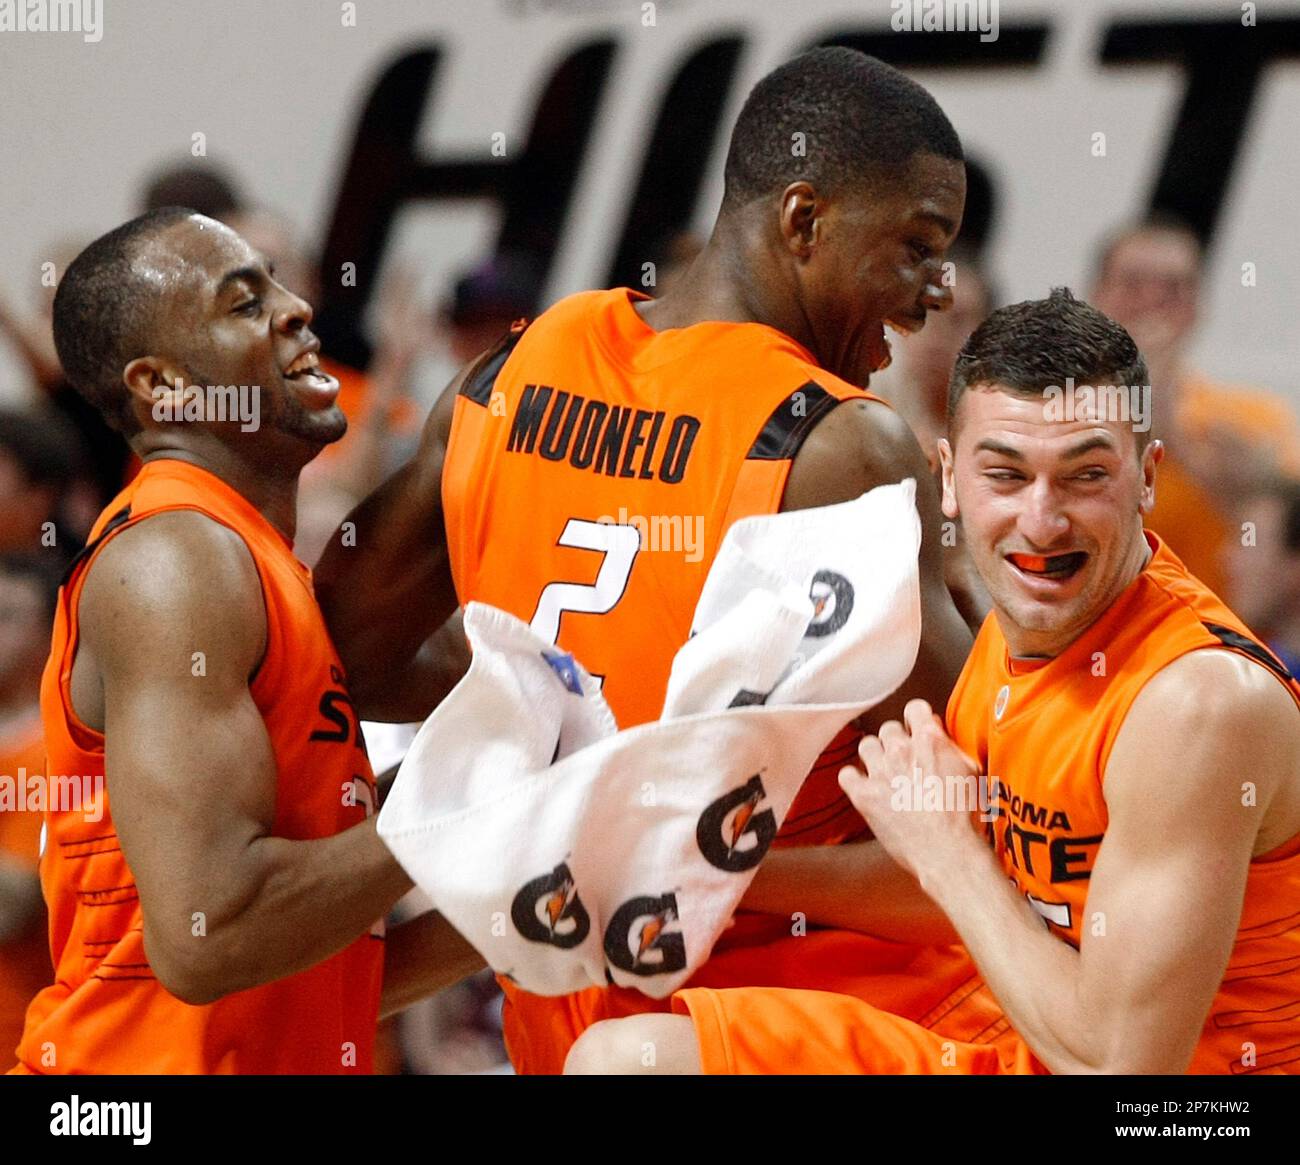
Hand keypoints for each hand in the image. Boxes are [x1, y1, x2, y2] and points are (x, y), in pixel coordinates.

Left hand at [837, 699, 982, 884]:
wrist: (948, 850)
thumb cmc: (964, 816)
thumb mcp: (969, 771)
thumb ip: (950, 746)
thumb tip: (937, 732)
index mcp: (929, 740)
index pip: (914, 708)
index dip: (916, 720)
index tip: (917, 731)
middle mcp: (902, 750)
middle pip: (888, 729)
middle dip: (896, 743)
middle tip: (905, 762)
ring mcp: (880, 771)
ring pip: (866, 746)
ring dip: (875, 757)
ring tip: (886, 774)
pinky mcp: (864, 794)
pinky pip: (847, 774)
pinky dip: (854, 780)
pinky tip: (865, 787)